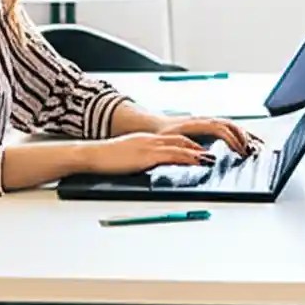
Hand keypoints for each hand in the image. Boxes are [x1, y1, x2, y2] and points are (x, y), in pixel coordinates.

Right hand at [83, 133, 213, 174]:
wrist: (92, 154)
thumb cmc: (106, 158)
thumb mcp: (129, 156)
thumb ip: (142, 158)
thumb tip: (150, 166)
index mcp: (147, 139)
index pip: (174, 139)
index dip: (190, 144)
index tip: (201, 150)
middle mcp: (151, 139)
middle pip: (181, 140)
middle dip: (198, 147)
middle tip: (212, 154)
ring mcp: (150, 146)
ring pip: (180, 145)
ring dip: (198, 152)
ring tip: (211, 159)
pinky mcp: (147, 155)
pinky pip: (172, 155)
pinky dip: (188, 157)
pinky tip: (197, 162)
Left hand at [157, 116, 259, 156]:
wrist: (152, 125)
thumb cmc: (162, 135)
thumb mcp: (171, 143)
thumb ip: (187, 150)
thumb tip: (205, 157)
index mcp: (198, 123)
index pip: (221, 129)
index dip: (233, 140)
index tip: (240, 152)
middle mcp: (206, 121)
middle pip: (232, 125)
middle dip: (245, 138)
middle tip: (254, 152)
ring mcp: (209, 122)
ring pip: (233, 126)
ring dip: (246, 135)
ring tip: (258, 147)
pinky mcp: (209, 126)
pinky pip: (230, 128)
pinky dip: (242, 135)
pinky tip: (248, 143)